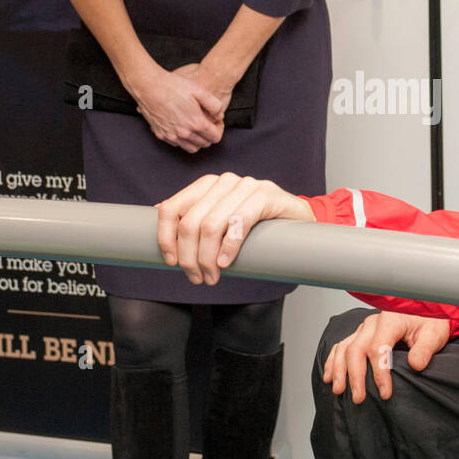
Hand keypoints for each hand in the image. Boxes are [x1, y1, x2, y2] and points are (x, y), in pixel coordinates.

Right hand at [131, 64, 229, 151]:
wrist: (148, 86)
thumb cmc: (173, 86)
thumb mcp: (199, 90)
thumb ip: (215, 105)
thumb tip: (219, 116)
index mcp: (196, 123)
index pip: (216, 137)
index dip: (220, 129)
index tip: (216, 120)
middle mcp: (184, 133)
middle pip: (205, 144)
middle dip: (210, 134)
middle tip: (208, 122)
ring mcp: (171, 136)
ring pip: (192, 148)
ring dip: (198, 140)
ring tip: (196, 127)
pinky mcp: (161, 135)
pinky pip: (178, 145)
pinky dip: (184, 140)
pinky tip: (183, 127)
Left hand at [156, 172, 315, 282]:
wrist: (298, 219)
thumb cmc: (257, 223)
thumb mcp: (222, 219)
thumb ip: (197, 216)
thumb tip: (159, 212)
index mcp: (207, 185)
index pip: (172, 208)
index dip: (165, 237)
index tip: (170, 261)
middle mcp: (223, 181)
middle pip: (190, 222)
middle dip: (189, 256)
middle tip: (196, 277)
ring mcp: (246, 186)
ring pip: (211, 225)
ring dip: (207, 258)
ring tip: (211, 276)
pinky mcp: (266, 195)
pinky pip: (238, 222)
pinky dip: (229, 246)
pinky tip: (226, 262)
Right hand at [322, 310, 451, 403]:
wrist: (426, 311)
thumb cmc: (429, 322)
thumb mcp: (435, 334)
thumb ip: (425, 348)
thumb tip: (416, 364)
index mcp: (390, 320)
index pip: (378, 348)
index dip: (379, 373)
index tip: (385, 393)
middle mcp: (373, 323)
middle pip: (357, 349)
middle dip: (355, 376)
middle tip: (359, 397)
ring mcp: (364, 328)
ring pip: (345, 348)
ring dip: (339, 370)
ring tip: (339, 390)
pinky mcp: (360, 334)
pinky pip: (341, 345)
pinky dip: (332, 361)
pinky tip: (329, 376)